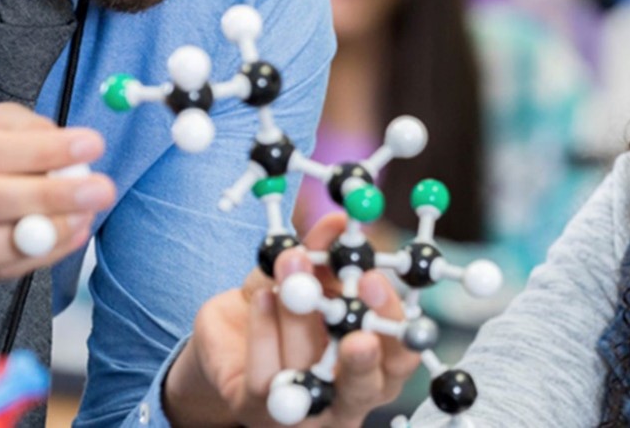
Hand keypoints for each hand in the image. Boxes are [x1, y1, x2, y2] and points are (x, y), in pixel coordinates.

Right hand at [0, 103, 112, 342]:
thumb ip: (27, 129)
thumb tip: (72, 153)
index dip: (44, 151)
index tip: (93, 145)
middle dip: (53, 196)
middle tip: (102, 190)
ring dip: (49, 234)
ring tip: (86, 215)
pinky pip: (1, 270)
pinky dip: (44, 255)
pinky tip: (71, 234)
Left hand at [167, 213, 419, 426]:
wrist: (229, 342)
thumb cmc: (284, 311)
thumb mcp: (309, 278)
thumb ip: (325, 253)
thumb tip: (339, 220)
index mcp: (376, 367)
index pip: (401, 356)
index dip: (394, 324)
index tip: (372, 279)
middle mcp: (347, 398)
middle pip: (367, 387)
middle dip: (361, 354)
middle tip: (349, 318)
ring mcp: (303, 411)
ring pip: (308, 372)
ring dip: (298, 315)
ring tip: (288, 268)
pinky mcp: (257, 409)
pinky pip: (265, 374)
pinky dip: (264, 330)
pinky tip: (260, 298)